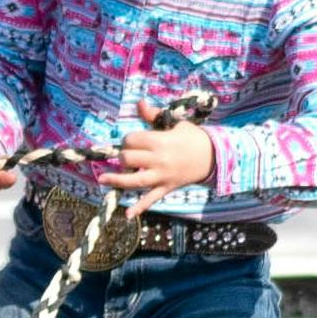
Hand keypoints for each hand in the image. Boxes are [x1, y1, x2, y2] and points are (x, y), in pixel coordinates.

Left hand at [101, 119, 215, 212]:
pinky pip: (151, 199)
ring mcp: (162, 176)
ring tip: (102, 179)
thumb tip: (139, 103)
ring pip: (135, 181)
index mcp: (160, 141)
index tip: (132, 141)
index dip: (128, 140)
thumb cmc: (192, 137)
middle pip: (128, 159)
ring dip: (117, 180)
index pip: (131, 140)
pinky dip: (140, 207)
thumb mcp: (175, 123)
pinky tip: (128, 215)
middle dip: (122, 157)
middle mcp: (159, 160)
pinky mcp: (166, 188)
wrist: (214, 156)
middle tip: (127, 157)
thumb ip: (154, 115)